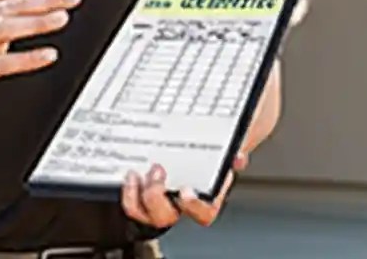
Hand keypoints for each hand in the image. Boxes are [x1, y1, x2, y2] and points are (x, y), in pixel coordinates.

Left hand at [121, 151, 249, 228]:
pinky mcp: (144, 198)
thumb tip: (237, 158)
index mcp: (205, 198)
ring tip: (137, 174)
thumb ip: (234, 153)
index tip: (185, 191)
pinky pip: (133, 204)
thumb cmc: (213, 157)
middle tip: (157, 171)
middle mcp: (181, 206)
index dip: (193, 205)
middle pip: (165, 217)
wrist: (201, 153)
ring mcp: (161, 204)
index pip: (203, 213)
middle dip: (156, 196)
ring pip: (144, 214)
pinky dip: (128, 192)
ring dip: (137, 196)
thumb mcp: (226, 151)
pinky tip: (131, 175)